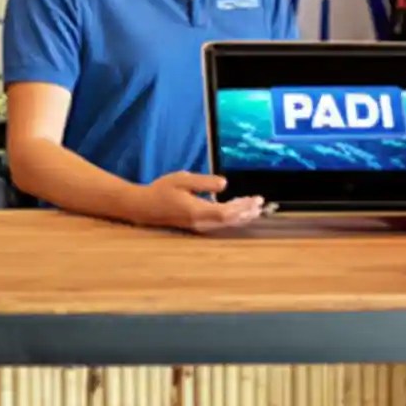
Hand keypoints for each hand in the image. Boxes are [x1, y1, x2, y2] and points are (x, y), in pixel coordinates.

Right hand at [143, 172, 264, 233]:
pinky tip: (237, 209)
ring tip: (254, 207)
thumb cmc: (162, 190)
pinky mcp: (197, 225)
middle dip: (247, 212)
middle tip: (260, 202)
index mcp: (198, 211)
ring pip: (226, 223)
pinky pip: (219, 222)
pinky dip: (232, 216)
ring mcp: (199, 226)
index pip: (227, 213)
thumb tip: (225, 184)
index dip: (244, 208)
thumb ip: (204, 182)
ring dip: (241, 215)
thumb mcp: (183, 180)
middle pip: (230, 221)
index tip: (256, 199)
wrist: (144, 206)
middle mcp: (201, 222)